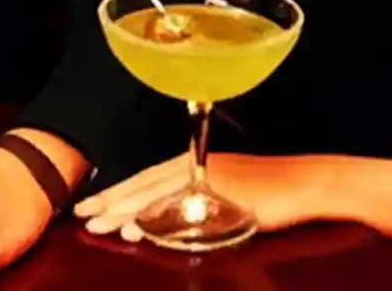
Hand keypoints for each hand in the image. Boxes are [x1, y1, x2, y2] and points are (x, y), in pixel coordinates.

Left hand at [73, 153, 312, 242]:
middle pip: (145, 182)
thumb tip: (171, 222)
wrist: (310, 183)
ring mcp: (208, 175)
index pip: (150, 178)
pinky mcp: (220, 188)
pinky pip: (180, 203)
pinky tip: (136, 227)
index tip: (94, 203)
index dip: (121, 191)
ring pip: (155, 191)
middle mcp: (198, 165)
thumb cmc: (278, 193)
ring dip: (124, 207)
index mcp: (198, 164)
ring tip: (98, 222)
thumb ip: (203, 205)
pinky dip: (156, 214)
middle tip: (81, 213)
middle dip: (112, 198)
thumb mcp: (233, 198)